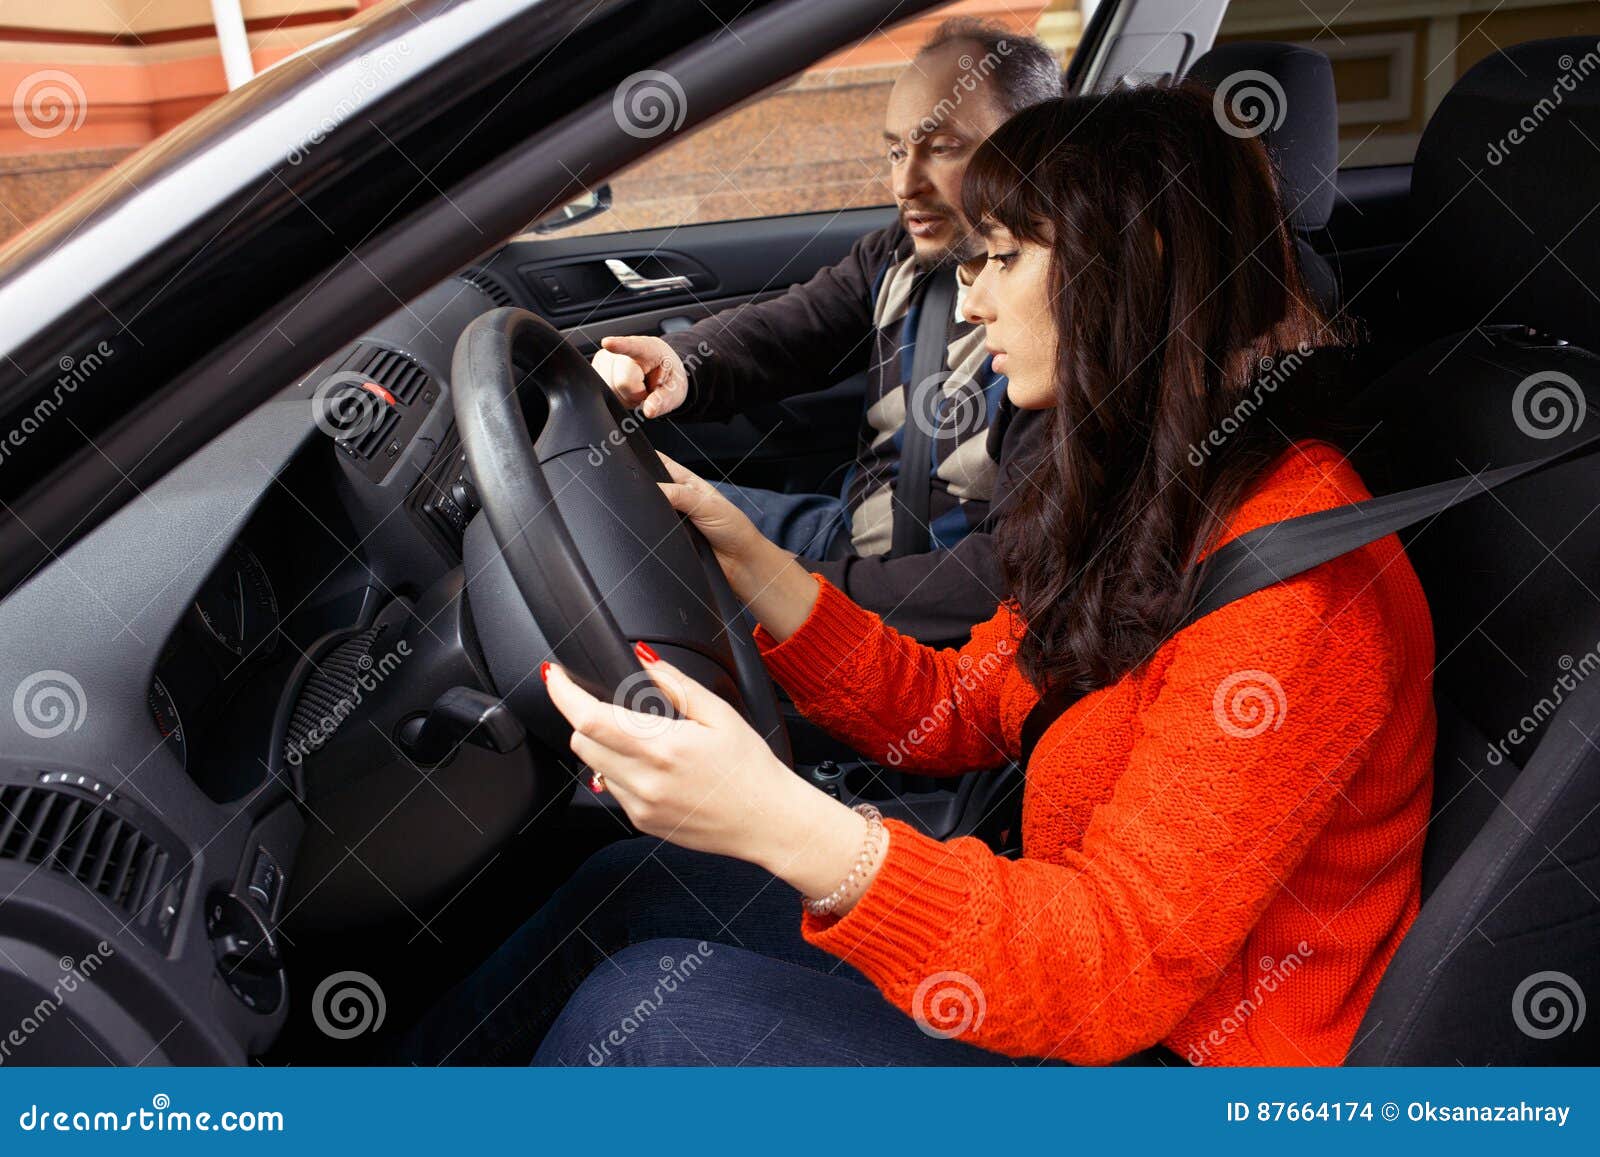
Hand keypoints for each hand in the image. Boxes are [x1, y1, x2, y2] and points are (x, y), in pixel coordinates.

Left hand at [543, 650, 867, 900]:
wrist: (768, 822)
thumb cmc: (750, 769)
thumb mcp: (719, 715)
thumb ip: (676, 683)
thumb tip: (643, 657)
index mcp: (663, 748)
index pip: (589, 718)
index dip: (563, 693)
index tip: (554, 676)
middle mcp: (645, 781)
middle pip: (582, 742)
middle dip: (585, 717)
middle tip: (610, 705)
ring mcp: (640, 806)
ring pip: (593, 767)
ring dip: (602, 745)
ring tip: (643, 740)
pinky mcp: (642, 822)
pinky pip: (612, 789)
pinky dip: (620, 770)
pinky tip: (655, 768)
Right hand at [590, 334, 687, 417]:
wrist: (659, 368)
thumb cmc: (667, 375)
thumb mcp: (676, 389)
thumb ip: (664, 400)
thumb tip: (649, 410)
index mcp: (647, 348)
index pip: (632, 347)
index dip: (619, 345)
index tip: (608, 343)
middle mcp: (622, 350)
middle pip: (621, 383)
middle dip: (634, 395)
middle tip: (645, 390)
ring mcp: (606, 358)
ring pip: (609, 390)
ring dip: (624, 397)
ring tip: (636, 388)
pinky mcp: (597, 367)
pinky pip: (601, 392)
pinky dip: (615, 396)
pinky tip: (624, 389)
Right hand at [657, 453, 820, 640]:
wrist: (740, 564)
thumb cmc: (734, 529)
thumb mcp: (708, 504)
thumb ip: (681, 494)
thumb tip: (654, 489)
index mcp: (687, 483)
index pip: (660, 464)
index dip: (647, 462)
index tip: (635, 465)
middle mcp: (677, 499)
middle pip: (649, 489)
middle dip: (644, 492)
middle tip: (650, 498)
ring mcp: (671, 520)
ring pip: (649, 513)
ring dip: (649, 516)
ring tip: (663, 520)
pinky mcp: (668, 539)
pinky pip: (652, 534)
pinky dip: (651, 534)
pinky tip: (659, 535)